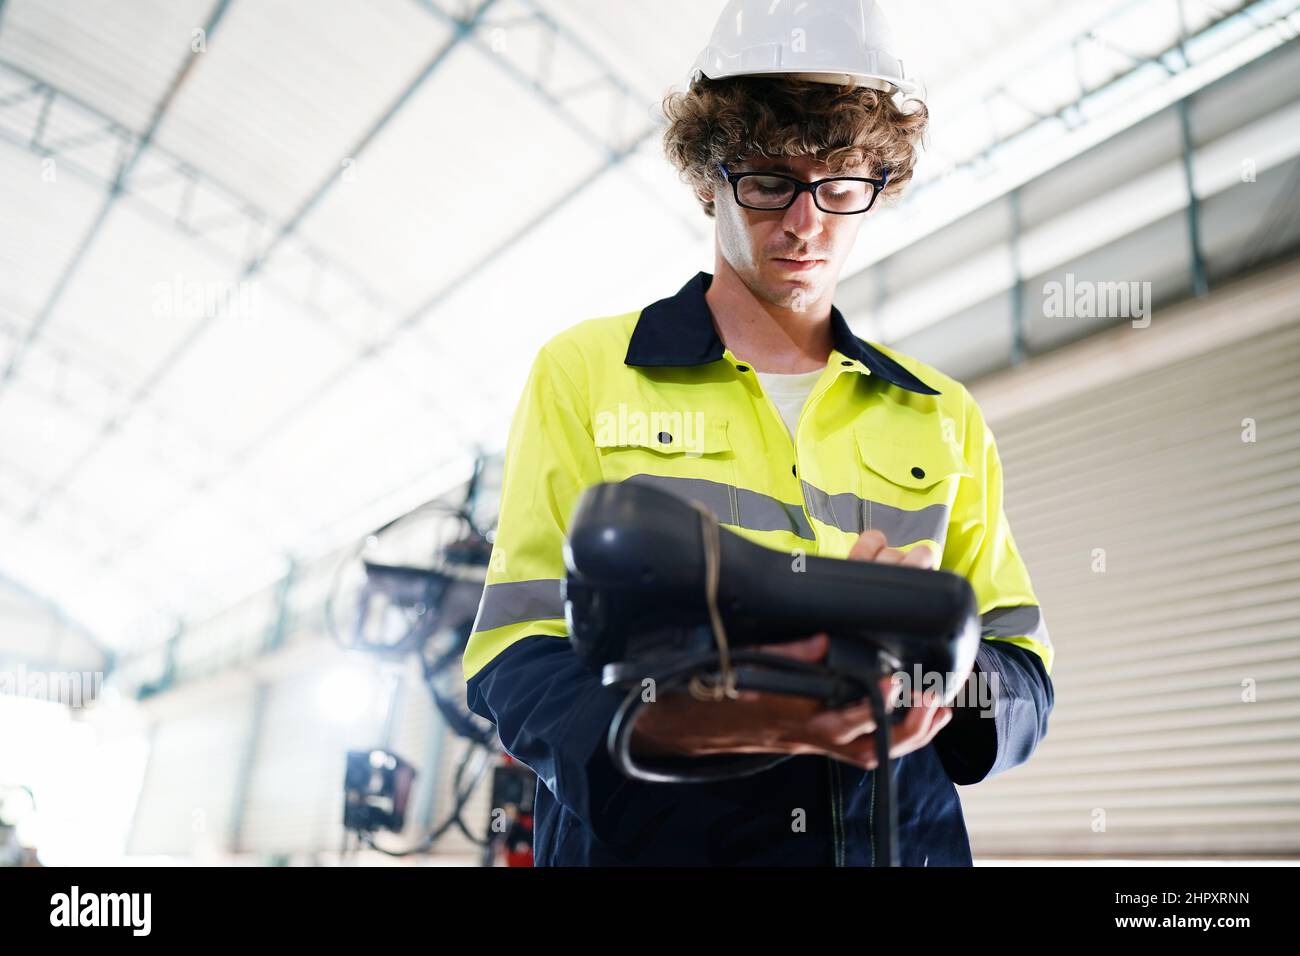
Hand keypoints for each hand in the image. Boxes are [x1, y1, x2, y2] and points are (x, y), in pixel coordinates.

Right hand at [629, 531, 952, 768]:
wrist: (682, 720)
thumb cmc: (706, 687)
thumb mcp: (732, 662)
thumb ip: (783, 652)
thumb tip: (825, 638)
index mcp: (784, 711)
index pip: (835, 713)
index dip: (870, 699)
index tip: (896, 677)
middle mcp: (802, 733)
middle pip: (863, 742)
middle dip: (904, 724)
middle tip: (931, 698)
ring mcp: (809, 741)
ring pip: (867, 752)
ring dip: (907, 736)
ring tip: (938, 711)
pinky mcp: (811, 741)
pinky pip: (859, 750)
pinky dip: (892, 737)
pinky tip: (914, 718)